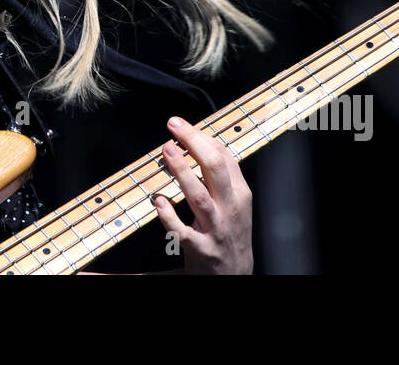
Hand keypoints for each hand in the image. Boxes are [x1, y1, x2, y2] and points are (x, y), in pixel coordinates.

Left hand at [153, 116, 253, 274]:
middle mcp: (230, 209)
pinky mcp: (200, 250)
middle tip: (172, 126)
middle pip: (214, 169)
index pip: (224, 157)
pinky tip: (158, 201)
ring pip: (199, 196)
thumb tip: (200, 138)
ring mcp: (216, 229)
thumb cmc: (230, 230)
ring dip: (181, 172)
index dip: (202, 137)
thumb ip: (220, 174)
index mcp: (239, 193)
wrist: (235, 274)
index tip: (180, 124)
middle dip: (194, 143)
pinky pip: (182, 232)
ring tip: (166, 150)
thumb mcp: (235, 201)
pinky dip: (170, 216)